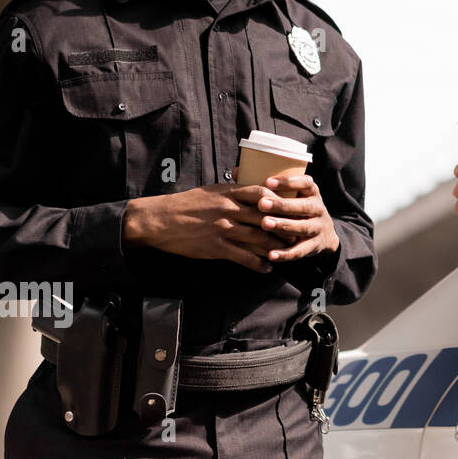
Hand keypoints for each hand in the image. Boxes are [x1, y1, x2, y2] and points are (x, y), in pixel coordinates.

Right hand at [123, 180, 290, 272]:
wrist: (160, 220)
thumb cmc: (186, 204)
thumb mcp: (211, 191)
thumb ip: (232, 192)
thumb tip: (251, 192)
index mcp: (228, 193)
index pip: (261, 193)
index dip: (279, 200)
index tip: (290, 206)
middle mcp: (229, 209)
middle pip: (265, 216)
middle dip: (284, 225)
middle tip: (298, 232)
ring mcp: (223, 228)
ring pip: (258, 237)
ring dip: (275, 246)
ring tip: (288, 251)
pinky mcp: (216, 247)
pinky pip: (243, 256)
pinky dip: (258, 263)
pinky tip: (267, 267)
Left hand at [253, 173, 340, 262]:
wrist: (323, 233)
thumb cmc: (296, 208)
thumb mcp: (291, 195)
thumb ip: (266, 186)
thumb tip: (236, 172)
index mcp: (311, 192)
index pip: (305, 183)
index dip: (288, 182)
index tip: (268, 182)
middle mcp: (317, 208)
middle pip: (303, 206)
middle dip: (282, 205)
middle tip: (262, 204)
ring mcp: (318, 227)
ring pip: (302, 227)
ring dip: (283, 226)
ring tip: (265, 224)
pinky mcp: (314, 246)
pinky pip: (300, 251)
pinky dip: (286, 253)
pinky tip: (270, 254)